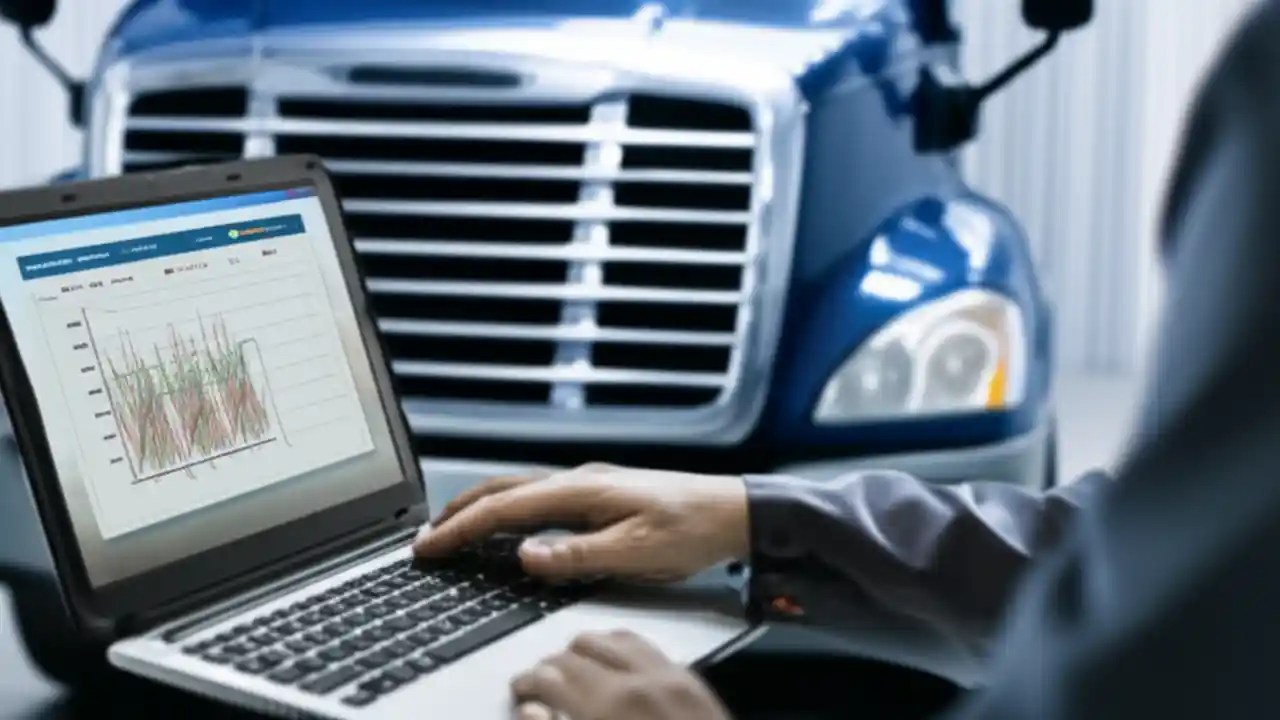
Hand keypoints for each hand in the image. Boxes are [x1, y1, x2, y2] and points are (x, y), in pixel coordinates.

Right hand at [414, 463, 748, 581]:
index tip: (429, 546)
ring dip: (481, 507)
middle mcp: (579, 480)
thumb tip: (527, 555)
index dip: (462, 528)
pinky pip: (539, 496)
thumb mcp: (637, 552)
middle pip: (502, 489)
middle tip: (427, 537)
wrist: (733, 510)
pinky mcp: (599, 494)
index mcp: (582, 491)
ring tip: (454, 527)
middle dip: (459, 511)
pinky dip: (508, 509)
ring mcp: (588, 484)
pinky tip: (508, 525)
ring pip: (519, 489)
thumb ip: (579, 555)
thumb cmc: (692, 528)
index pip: (505, 508)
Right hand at [512, 630, 729, 719]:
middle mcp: (635, 680)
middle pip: (576, 652)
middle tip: (542, 687)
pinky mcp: (689, 679)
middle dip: (551, 666)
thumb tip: (531, 709)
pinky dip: (619, 648)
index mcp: (606, 706)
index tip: (519, 692)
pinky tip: (612, 664)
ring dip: (584, 651)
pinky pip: (644, 645)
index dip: (527, 683)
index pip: (550, 676)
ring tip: (575, 672)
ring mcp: (667, 675)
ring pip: (609, 639)